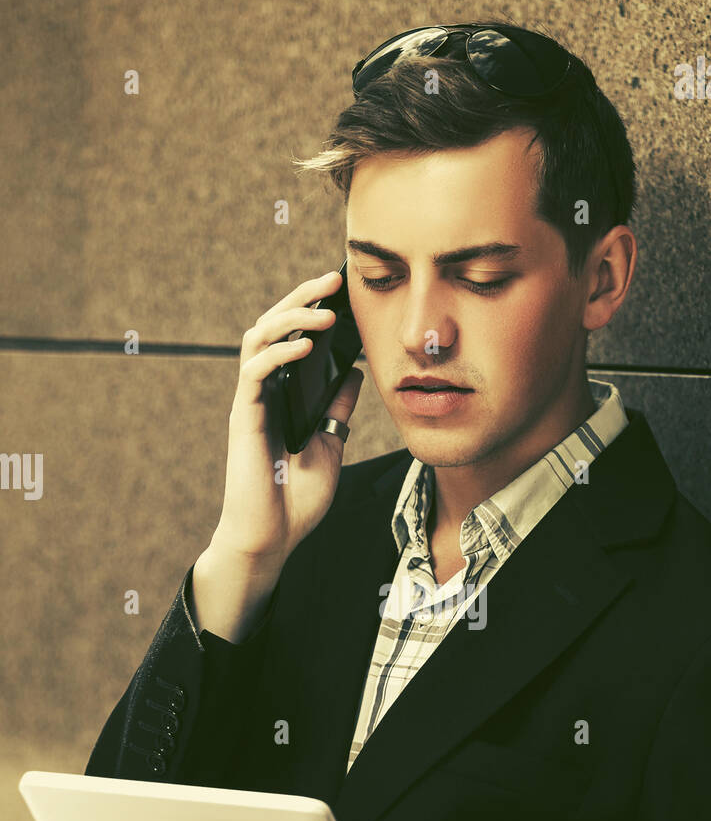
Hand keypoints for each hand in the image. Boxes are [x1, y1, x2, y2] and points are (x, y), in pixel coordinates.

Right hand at [214, 269, 364, 564]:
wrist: (273, 539)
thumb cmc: (296, 500)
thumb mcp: (331, 444)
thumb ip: (338, 407)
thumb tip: (355, 371)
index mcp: (283, 395)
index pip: (292, 339)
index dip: (311, 311)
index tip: (341, 291)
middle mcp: (263, 392)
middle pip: (271, 327)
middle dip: (300, 299)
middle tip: (331, 281)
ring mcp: (251, 403)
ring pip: (258, 340)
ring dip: (291, 319)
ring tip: (324, 311)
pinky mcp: (244, 418)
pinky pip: (254, 373)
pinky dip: (279, 353)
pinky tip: (304, 346)